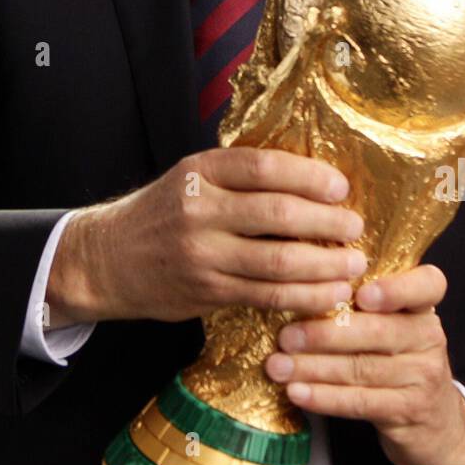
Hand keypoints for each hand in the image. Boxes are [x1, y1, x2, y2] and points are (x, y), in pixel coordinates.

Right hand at [45, 147, 366, 324]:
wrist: (109, 258)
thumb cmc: (164, 213)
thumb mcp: (192, 178)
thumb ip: (240, 177)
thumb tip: (313, 181)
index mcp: (200, 171)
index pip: (263, 167)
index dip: (309, 176)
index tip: (341, 187)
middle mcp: (199, 210)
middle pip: (277, 215)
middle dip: (327, 223)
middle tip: (355, 228)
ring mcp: (201, 254)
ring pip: (277, 262)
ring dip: (324, 267)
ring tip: (354, 266)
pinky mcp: (206, 292)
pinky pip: (265, 296)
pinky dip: (304, 297)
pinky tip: (327, 294)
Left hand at [263, 264, 464, 464]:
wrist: (436, 423)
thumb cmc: (398, 360)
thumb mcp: (393, 325)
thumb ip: (361, 305)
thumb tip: (298, 287)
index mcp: (422, 307)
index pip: (427, 285)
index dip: (396, 289)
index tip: (360, 295)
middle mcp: (429, 336)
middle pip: (377, 331)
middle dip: (324, 333)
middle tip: (286, 337)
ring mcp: (423, 375)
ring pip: (362, 368)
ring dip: (314, 367)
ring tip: (278, 366)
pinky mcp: (409, 410)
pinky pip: (361, 401)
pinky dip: (324, 397)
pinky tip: (297, 392)